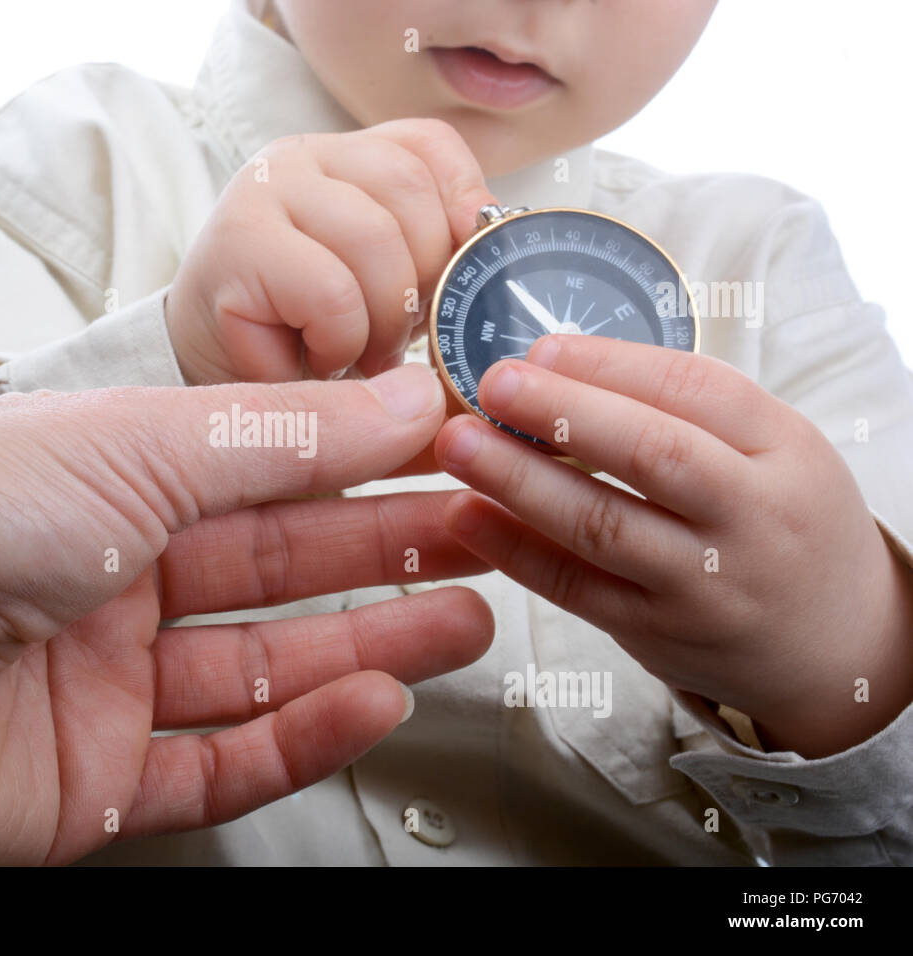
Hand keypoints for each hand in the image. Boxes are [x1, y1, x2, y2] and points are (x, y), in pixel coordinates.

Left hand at [0, 365, 493, 863]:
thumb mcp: (135, 443)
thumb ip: (277, 438)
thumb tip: (401, 400)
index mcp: (106, 491)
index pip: (262, 479)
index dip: (359, 470)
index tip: (452, 454)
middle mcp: (106, 590)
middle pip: (275, 578)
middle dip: (385, 559)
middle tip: (484, 539)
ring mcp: (101, 691)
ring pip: (263, 674)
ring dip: (369, 648)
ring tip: (468, 618)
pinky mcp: (91, 787)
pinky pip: (218, 765)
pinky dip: (302, 738)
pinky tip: (377, 702)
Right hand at [166, 117, 494, 384]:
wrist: (205, 369)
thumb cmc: (301, 334)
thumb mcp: (378, 285)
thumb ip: (430, 253)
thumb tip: (498, 246)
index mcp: (343, 157)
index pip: (429, 146)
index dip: (464, 206)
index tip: (462, 274)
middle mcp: (300, 156)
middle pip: (411, 190)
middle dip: (426, 281)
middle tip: (400, 340)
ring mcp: (263, 191)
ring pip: (376, 241)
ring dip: (383, 323)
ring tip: (356, 356)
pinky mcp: (238, 243)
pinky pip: (333, 291)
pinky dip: (341, 341)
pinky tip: (317, 359)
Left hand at [434, 335, 912, 757]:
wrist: (837, 648)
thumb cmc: (783, 524)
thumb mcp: (772, 452)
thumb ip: (686, 413)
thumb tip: (560, 366)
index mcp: (786, 450)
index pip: (698, 390)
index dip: (611, 365)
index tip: (540, 346)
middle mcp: (753, 518)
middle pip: (653, 454)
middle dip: (562, 413)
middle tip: (491, 383)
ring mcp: (705, 586)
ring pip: (603, 526)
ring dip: (520, 481)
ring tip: (457, 443)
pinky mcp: (658, 636)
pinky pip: (576, 590)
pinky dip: (515, 552)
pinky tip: (465, 515)